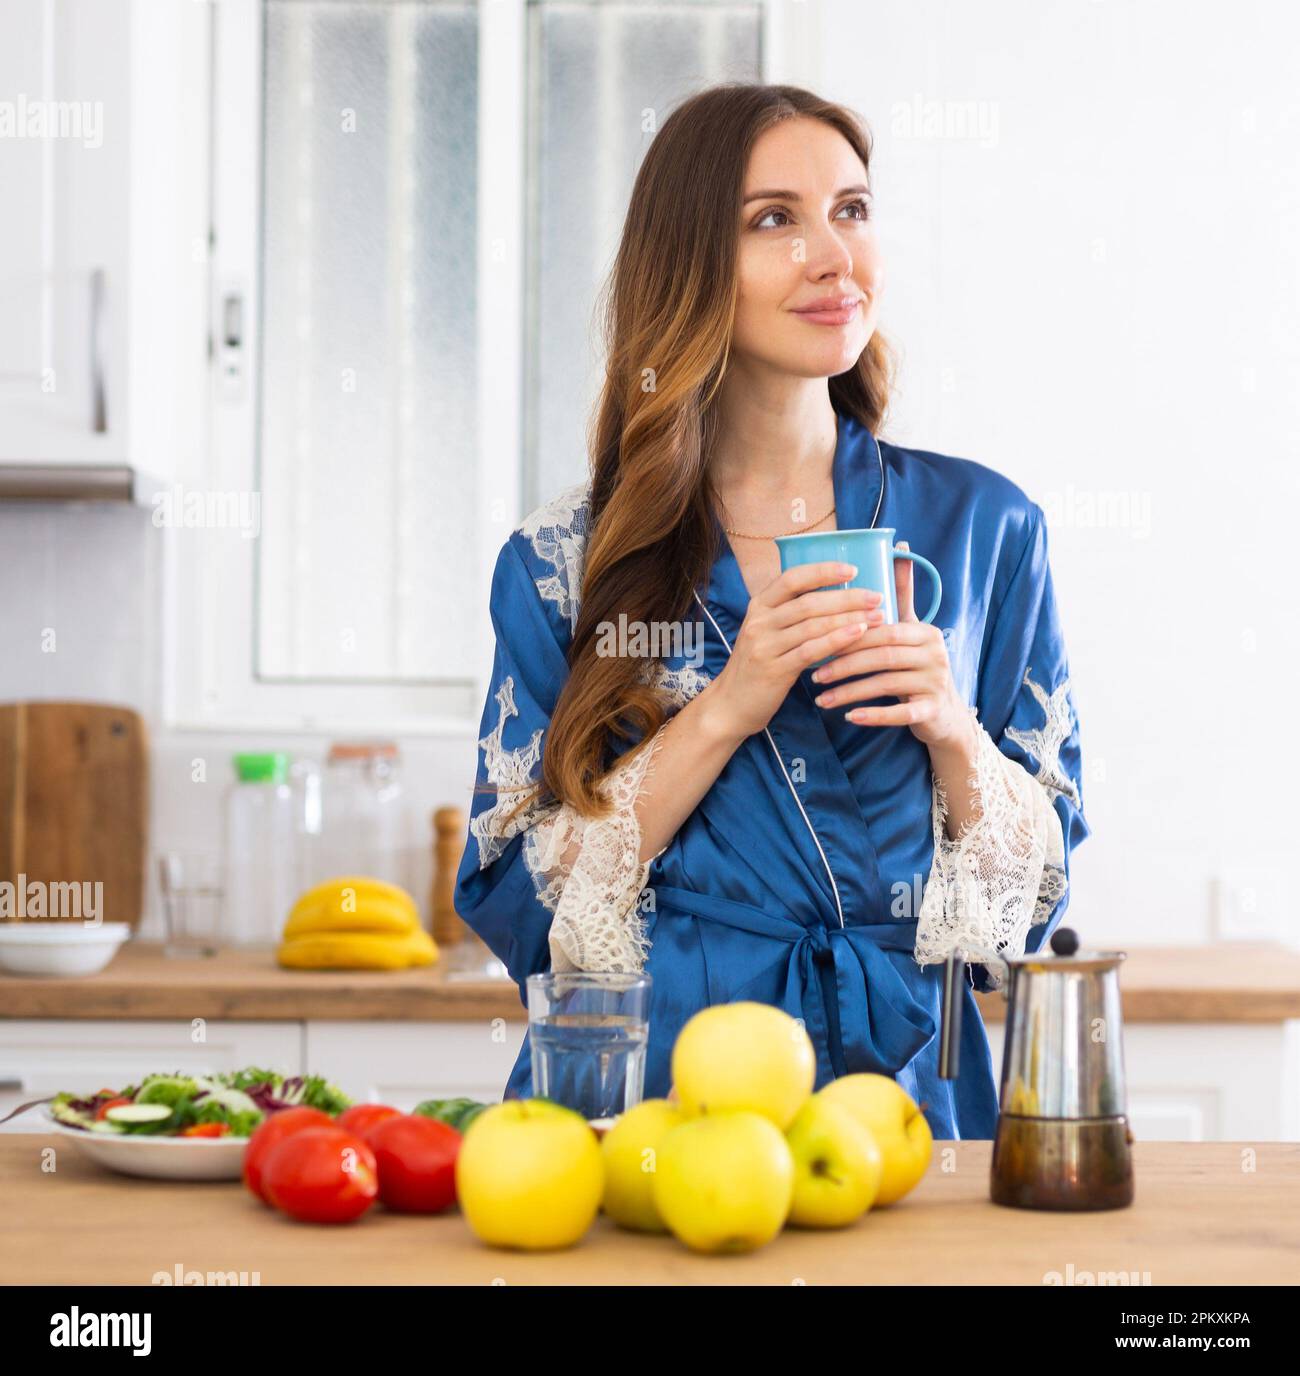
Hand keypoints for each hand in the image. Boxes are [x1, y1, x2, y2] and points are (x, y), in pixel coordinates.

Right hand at [708, 561, 884, 739]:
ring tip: (877, 617)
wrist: (730, 704)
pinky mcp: (774, 670)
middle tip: (876, 597)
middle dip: (847, 597)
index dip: (823, 571)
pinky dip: (838, 640)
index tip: (852, 569)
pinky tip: (859, 634)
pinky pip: (811, 651)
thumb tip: (835, 598)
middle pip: (809, 602)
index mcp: (758, 605)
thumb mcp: (766, 633)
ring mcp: (765, 646)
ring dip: (849, 618)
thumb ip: (791, 615)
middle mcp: (760, 622)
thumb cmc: (758, 666)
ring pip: (813, 625)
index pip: (792, 579)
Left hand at [807, 542, 974, 753]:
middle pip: (883, 654)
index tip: (817, 641)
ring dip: (850, 692)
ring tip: (822, 699)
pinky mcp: (932, 710)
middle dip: (844, 663)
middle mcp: (936, 653)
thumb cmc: (916, 666)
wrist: (944, 714)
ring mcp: (936, 683)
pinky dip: (873, 715)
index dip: (849, 633)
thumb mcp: (911, 629)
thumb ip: (901, 594)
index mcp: (925, 630)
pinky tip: (849, 717)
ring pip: (887, 684)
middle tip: (814, 673)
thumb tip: (897, 547)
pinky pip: (900, 714)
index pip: (882, 628)